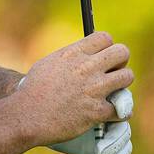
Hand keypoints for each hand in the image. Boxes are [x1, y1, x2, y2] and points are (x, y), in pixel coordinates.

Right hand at [11, 31, 133, 152]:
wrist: (27, 116)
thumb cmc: (32, 91)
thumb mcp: (48, 63)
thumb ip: (69, 57)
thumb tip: (82, 55)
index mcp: (73, 53)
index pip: (105, 37)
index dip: (107, 47)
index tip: (103, 58)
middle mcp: (86, 67)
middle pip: (122, 52)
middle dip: (120, 62)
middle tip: (112, 74)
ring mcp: (93, 89)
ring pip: (127, 77)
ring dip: (122, 85)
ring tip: (113, 93)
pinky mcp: (97, 111)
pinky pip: (122, 108)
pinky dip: (119, 113)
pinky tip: (111, 114)